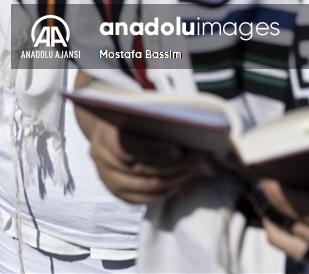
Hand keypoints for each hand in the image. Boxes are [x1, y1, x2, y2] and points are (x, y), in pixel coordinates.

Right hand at [73, 72, 214, 203]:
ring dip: (181, 177)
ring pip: (149, 186)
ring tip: (205, 168)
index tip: (179, 149)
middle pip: (143, 170)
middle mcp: (101, 160)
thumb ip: (155, 120)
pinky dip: (171, 189)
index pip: (126, 148)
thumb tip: (193, 130)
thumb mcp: (137, 111)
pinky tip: (187, 178)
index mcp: (103, 136)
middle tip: (207, 160)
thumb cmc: (130, 116)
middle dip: (179, 165)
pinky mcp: (120, 194)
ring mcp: (108, 180)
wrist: (107, 129)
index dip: (153, 150)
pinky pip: (149, 198)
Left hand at [259, 159, 308, 271]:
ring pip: (282, 240)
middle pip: (284, 226)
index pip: (302, 213)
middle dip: (266, 200)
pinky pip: (293, 245)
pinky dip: (281, 226)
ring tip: (262, 189)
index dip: (280, 194)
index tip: (262, 175)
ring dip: (270, 215)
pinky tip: (280, 204)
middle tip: (252, 174)